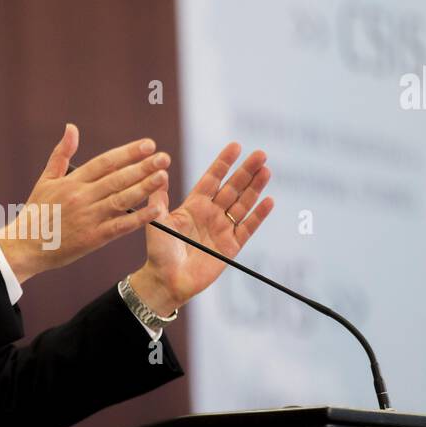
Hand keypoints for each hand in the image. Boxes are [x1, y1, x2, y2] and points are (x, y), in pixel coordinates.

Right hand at [0, 124, 169, 282]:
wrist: (24, 247)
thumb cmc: (36, 213)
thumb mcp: (45, 180)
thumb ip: (61, 154)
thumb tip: (71, 127)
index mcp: (72, 181)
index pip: (105, 162)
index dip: (128, 152)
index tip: (149, 145)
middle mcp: (81, 196)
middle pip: (117, 178)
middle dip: (143, 167)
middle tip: (164, 157)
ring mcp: (88, 217)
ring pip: (121, 199)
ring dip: (144, 187)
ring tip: (163, 176)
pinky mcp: (93, 238)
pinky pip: (120, 225)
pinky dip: (139, 217)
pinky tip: (156, 209)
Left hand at [129, 143, 273, 315]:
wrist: (166, 281)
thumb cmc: (158, 252)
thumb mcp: (156, 221)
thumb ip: (158, 198)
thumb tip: (157, 170)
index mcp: (194, 205)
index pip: (212, 179)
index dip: (223, 163)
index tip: (236, 146)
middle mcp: (211, 214)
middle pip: (233, 188)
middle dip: (246, 171)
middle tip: (261, 154)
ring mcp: (222, 229)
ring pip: (243, 204)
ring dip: (255, 187)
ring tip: (266, 170)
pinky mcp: (231, 246)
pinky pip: (248, 228)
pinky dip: (258, 215)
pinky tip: (268, 201)